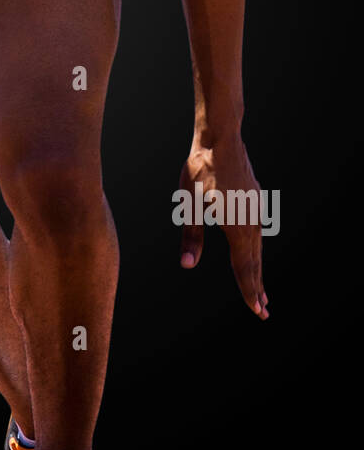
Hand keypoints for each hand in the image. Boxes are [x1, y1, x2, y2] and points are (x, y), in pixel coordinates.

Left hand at [178, 137, 268, 319]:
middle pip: (254, 261)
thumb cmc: (201, 170)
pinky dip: (256, 248)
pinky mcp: (254, 198)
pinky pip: (257, 231)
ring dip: (258, 269)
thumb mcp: (189, 204)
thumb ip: (190, 236)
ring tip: (261, 289)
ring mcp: (255, 209)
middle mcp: (251, 221)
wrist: (221, 138)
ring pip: (257, 247)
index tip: (257, 310)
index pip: (244, 267)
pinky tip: (252, 251)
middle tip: (263, 311)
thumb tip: (187, 264)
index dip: (249, 291)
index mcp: (237, 226)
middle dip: (257, 287)